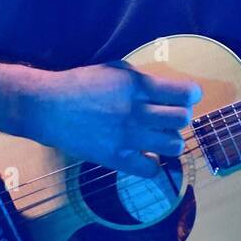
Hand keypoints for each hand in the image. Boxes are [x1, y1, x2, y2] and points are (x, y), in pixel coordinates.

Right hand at [32, 61, 201, 176]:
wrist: (48, 107)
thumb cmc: (80, 83)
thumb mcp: (115, 70)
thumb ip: (142, 80)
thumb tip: (167, 90)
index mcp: (137, 85)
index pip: (184, 93)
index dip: (192, 95)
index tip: (188, 96)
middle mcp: (136, 111)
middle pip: (182, 119)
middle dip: (181, 117)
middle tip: (170, 117)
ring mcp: (126, 137)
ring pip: (173, 145)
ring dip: (171, 141)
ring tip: (159, 137)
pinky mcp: (115, 158)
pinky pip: (149, 170)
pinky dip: (153, 165)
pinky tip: (146, 156)